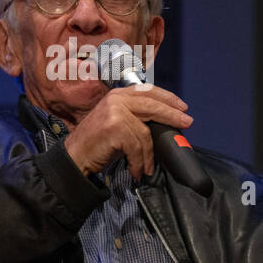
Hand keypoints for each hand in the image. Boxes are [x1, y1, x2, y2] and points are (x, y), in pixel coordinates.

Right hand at [63, 85, 192, 180]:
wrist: (74, 157)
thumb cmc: (97, 143)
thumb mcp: (116, 122)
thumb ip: (135, 116)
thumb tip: (164, 121)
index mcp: (118, 95)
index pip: (148, 91)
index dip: (168, 98)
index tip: (182, 107)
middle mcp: (116, 99)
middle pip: (153, 105)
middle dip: (172, 116)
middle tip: (187, 123)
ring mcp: (115, 112)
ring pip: (145, 133)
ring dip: (149, 155)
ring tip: (148, 167)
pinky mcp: (115, 128)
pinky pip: (137, 147)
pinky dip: (139, 162)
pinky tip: (137, 171)